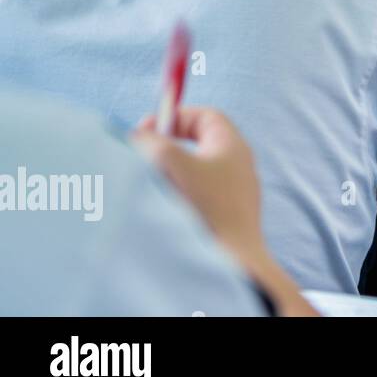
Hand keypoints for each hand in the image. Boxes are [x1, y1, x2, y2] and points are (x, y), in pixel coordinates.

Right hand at [133, 107, 316, 315]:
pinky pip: (197, 197)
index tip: (147, 130)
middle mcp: (237, 166)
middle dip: (166, 146)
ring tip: (151, 184)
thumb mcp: (173, 163)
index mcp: (233, 146)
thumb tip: (138, 136)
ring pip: (194, 172)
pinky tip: (164, 208)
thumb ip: (153, 142)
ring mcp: (233, 192)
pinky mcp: (225, 215)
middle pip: (198, 143)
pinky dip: (176, 196)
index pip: (206, 116)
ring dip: (168, 174)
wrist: (232, 259)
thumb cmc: (207, 207)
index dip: (175, 117)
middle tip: (142, 156)